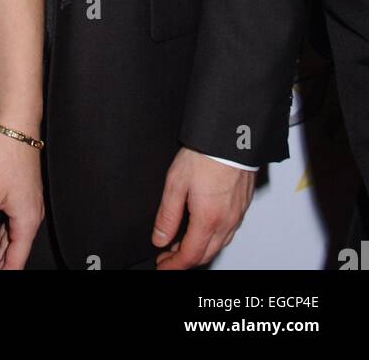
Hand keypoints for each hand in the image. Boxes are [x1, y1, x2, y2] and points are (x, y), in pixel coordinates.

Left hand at [0, 127, 43, 269]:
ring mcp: (28, 204)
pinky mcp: (22, 193)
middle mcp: (32, 215)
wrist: (15, 124)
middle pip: (15, 251)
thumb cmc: (3, 156)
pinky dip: (1, 234)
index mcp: (26, 221)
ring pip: (13, 236)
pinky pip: (12, 222)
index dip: (0, 273)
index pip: (16, 261)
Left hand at [152, 147, 254, 268]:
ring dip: (199, 251)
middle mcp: (226, 222)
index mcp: (208, 220)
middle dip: (185, 260)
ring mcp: (237, 215)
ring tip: (182, 244)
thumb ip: (167, 215)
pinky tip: (204, 229)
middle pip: (205, 255)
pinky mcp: (242, 207)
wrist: (230, 138)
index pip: (190, 256)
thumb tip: (160, 238)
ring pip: (218, 245)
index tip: (163, 265)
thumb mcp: (176, 183)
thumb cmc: (205, 155)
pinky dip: (213, 239)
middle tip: (168, 256)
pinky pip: (228, 232)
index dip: (174, 265)